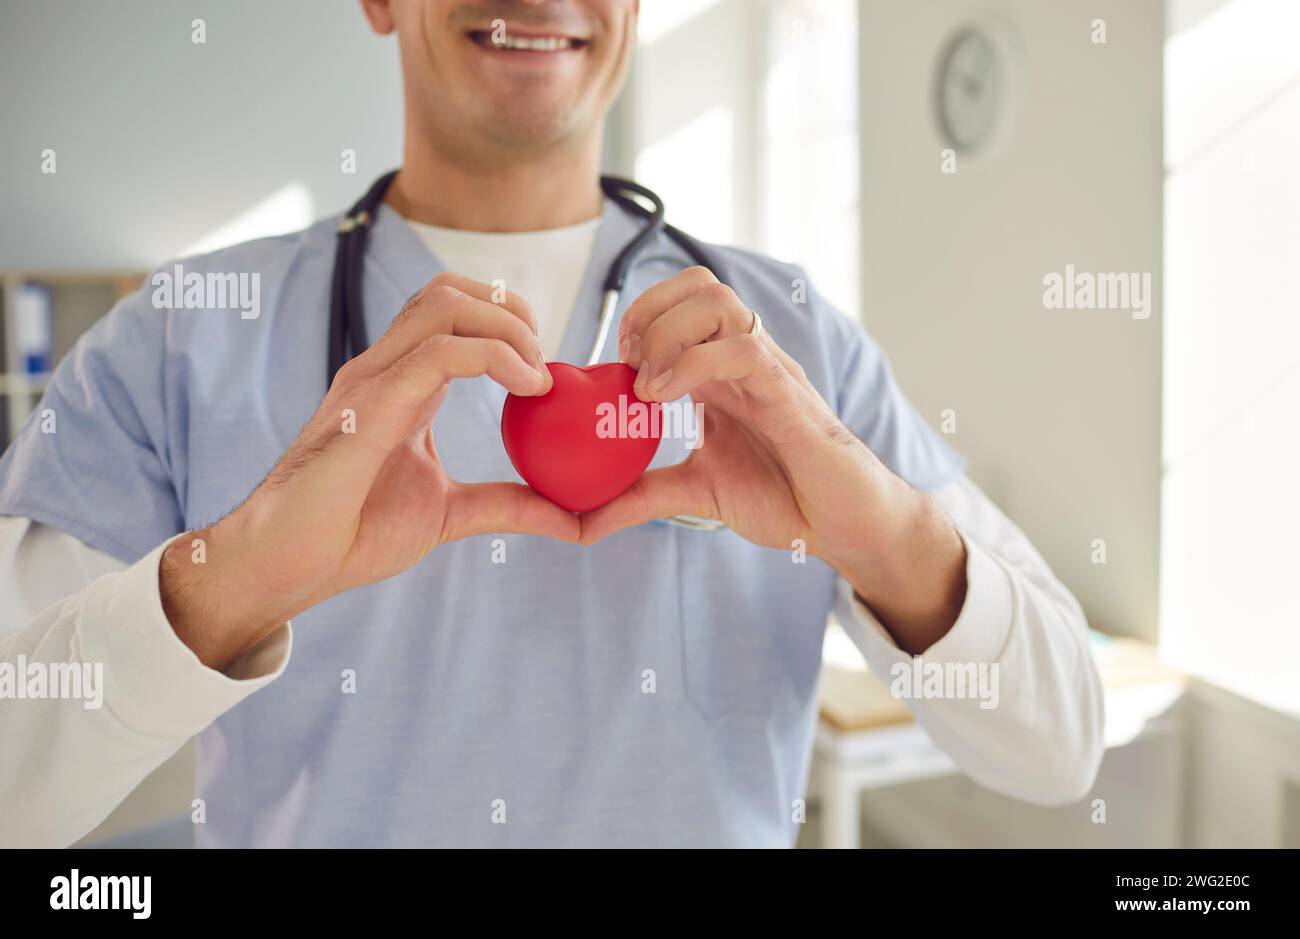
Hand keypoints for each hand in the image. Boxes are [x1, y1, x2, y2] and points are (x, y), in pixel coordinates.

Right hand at [161, 273, 576, 670]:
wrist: (286, 567)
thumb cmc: (350, 535)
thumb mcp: (449, 514)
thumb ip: (509, 505)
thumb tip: (576, 522)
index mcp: (400, 384)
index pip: (452, 314)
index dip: (508, 324)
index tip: (548, 374)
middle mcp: (383, 369)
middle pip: (449, 291)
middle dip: (511, 310)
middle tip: (545, 365)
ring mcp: (371, 380)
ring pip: (444, 304)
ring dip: (507, 327)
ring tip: (538, 377)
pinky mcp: (368, 407)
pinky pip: (437, 352)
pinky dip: (494, 357)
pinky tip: (528, 389)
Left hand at [582, 267, 967, 651]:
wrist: (843, 525)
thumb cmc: (784, 498)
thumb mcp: (695, 492)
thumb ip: (641, 497)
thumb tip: (581, 524)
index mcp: (722, 370)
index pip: (681, 301)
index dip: (639, 318)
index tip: (615, 367)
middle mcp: (744, 358)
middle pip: (698, 284)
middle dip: (649, 312)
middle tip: (628, 367)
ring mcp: (768, 370)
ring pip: (718, 301)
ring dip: (666, 332)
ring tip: (646, 385)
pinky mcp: (788, 394)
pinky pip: (742, 350)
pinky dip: (691, 363)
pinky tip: (662, 399)